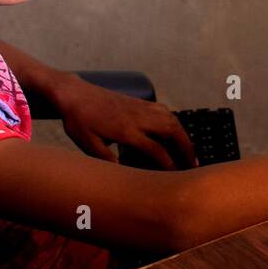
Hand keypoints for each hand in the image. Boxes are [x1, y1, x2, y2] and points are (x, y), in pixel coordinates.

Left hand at [47, 75, 196, 168]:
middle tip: (193, 164)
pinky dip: (175, 123)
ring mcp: (140, 107)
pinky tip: (176, 131)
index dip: (169, 164)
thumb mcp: (87, 144)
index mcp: (125, 130)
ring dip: (183, 135)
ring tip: (189, 151)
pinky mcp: (139, 102)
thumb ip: (106, 159)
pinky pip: (165, 111)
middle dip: (186, 148)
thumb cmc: (78, 120)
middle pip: (172, 131)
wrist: (74, 93)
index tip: (176, 175)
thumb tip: (124, 172)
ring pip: (172, 119)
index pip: (156, 149)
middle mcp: (138, 117)